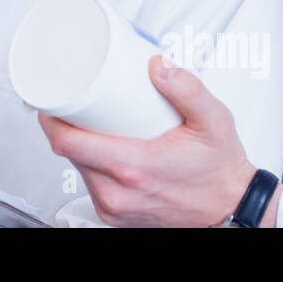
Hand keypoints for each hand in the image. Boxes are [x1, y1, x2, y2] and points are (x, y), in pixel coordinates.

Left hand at [39, 55, 262, 226]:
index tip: (51, 98)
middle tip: (78, 100)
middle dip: (68, 124)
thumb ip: (188, 89)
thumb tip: (158, 65)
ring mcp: (114, 208)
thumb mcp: (213, 120)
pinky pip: (90, 184)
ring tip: (94, 121)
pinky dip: (92, 164)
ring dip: (80, 144)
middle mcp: (117, 193)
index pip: (66, 142)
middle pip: (69, 152)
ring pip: (78, 168)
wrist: (231, 208)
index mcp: (132, 167)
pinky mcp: (116, 216)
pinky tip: (104, 147)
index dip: (50, 118)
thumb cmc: (220, 168)